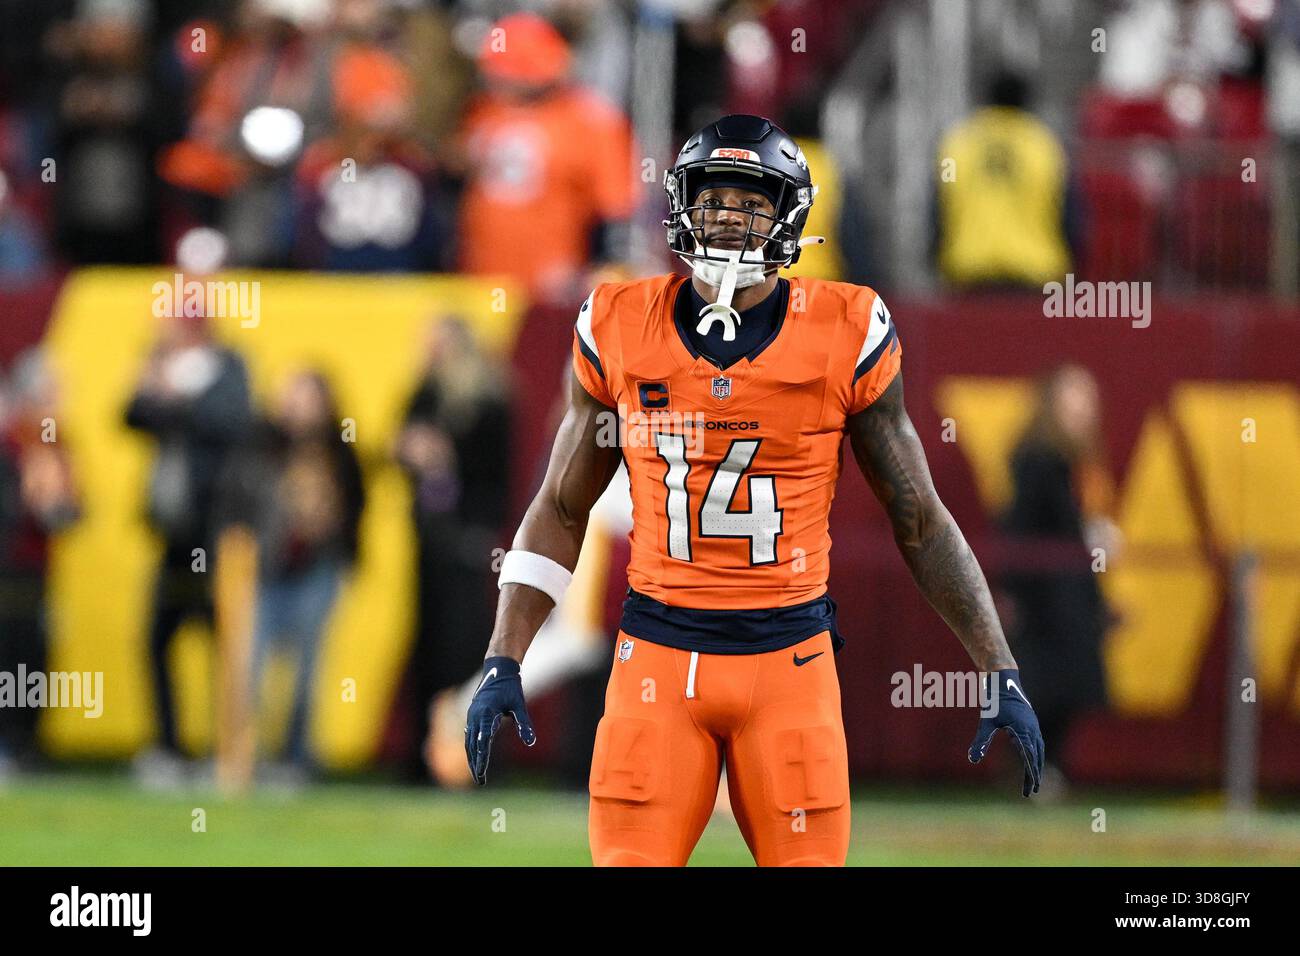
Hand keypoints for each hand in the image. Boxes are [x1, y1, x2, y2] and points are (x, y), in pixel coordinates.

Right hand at [464, 657, 535, 784]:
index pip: (482, 741)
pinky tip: (474, 758)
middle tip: (480, 781)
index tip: (482, 773)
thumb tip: (531, 742)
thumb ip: (524, 723)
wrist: (498, 669)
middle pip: (472, 745)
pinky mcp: (473, 715)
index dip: (481, 758)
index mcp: (486, 713)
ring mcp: (472, 715)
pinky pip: (469, 736)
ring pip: (469, 742)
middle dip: (475, 764)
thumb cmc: (510, 687)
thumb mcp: (519, 704)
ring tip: (478, 774)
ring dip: (472, 758)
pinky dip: (471, 749)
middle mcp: (476, 716)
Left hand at [968, 669, 1043, 796]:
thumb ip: (980, 741)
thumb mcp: (986, 722)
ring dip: (1036, 766)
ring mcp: (1032, 725)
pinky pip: (1036, 742)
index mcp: (1023, 730)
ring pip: (1038, 750)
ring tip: (1032, 781)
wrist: (1002, 680)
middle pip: (1036, 756)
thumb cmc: (993, 701)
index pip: (1029, 756)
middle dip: (1034, 775)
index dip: (1030, 773)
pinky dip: (1034, 754)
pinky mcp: (1030, 723)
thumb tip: (972, 760)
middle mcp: (1031, 728)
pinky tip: (1029, 761)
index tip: (1031, 787)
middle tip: (1030, 792)